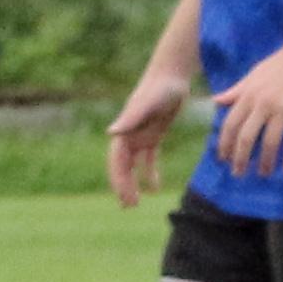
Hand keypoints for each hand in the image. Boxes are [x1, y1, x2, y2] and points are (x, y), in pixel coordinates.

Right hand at [103, 66, 188, 208]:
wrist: (171, 75)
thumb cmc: (159, 87)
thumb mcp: (145, 104)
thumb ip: (129, 118)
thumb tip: (110, 133)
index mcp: (123, 132)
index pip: (117, 161)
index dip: (119, 180)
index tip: (124, 196)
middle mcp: (128, 136)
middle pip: (122, 167)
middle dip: (123, 186)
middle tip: (129, 206)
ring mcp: (140, 137)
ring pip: (133, 166)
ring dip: (132, 183)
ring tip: (136, 203)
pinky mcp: (153, 135)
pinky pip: (149, 159)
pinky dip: (150, 173)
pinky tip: (156, 187)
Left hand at [210, 40, 282, 181]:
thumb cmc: (280, 64)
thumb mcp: (252, 75)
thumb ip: (235, 92)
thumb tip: (215, 101)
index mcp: (248, 96)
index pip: (231, 125)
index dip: (225, 144)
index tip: (223, 159)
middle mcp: (263, 104)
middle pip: (247, 138)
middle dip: (241, 159)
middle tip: (239, 173)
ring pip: (271, 142)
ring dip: (266, 161)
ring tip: (264, 174)